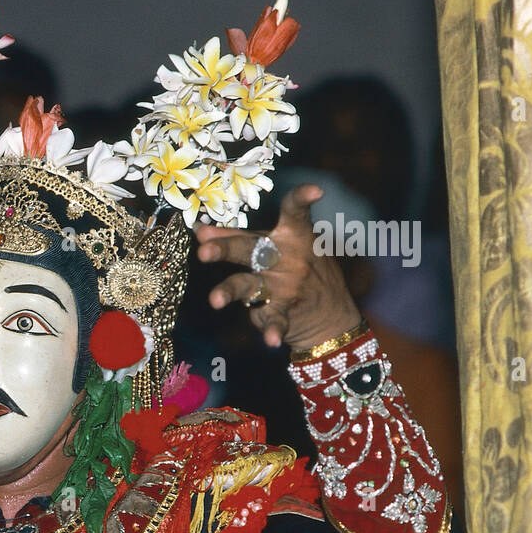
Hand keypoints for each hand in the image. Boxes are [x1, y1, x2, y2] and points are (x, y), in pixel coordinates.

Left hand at [194, 184, 361, 349]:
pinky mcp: (285, 312)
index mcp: (291, 236)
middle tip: (203, 251)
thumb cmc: (297, 270)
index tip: (314, 191)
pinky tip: (271, 341)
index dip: (302, 199)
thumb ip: (239, 239)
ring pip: (252, 285)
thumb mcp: (276, 248)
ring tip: (215, 301)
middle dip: (226, 248)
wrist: (330, 315)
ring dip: (231, 291)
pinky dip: (272, 330)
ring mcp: (287, 287)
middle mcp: (288, 258)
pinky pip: (275, 320)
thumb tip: (200, 231)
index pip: (296, 212)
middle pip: (252, 249)